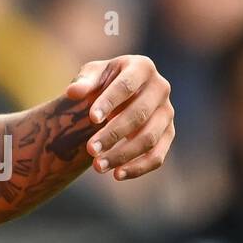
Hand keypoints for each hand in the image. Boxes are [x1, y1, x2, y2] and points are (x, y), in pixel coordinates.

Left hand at [65, 55, 174, 180]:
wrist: (115, 94)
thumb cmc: (101, 81)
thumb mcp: (91, 75)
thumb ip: (83, 82)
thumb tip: (73, 92)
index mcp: (142, 67)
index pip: (126, 86)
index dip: (109, 102)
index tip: (91, 118)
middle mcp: (161, 88)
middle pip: (138, 115)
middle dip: (113, 134)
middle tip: (89, 150)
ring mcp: (167, 112)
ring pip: (149, 139)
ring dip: (123, 155)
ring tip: (97, 166)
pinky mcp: (168, 134)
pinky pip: (157, 156)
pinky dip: (138, 168)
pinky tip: (117, 175)